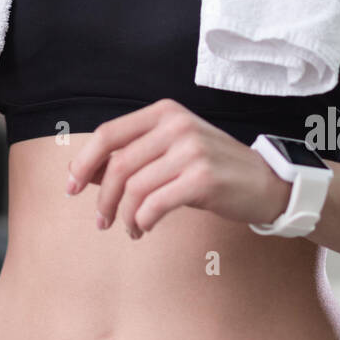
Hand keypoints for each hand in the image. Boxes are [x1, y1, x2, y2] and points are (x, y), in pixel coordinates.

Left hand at [65, 99, 291, 237]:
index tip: (72, 186)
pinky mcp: (202, 179)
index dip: (84, 162)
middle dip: (101, 197)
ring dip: (124, 215)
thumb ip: (136, 153)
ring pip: (134, 188)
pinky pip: (154, 204)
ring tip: (129, 227)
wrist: (267, 181)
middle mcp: (176, 125)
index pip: (108, 134)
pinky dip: (142, 221)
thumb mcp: (174, 147)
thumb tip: (86, 173)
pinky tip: (144, 227)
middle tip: (100, 220)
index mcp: (164, 112)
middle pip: (117, 164)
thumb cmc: (214, 167)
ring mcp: (190, 150)